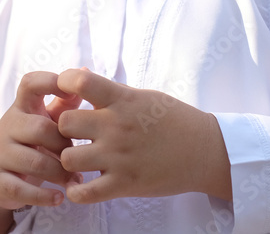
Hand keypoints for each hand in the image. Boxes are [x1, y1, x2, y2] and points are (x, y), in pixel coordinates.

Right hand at [0, 71, 83, 211]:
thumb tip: (85, 70)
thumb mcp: (46, 120)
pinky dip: (44, 196)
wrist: (1, 178)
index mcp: (22, 107)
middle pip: (39, 128)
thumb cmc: (33, 143)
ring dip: (60, 174)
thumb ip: (65, 101)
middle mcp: (8, 125)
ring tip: (75, 181)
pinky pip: (21, 188)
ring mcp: (0, 153)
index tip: (71, 91)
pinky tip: (60, 197)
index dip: (49, 81)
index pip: (30, 83)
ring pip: (34, 161)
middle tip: (78, 156)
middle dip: (64, 144)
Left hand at [55, 68, 231, 203]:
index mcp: (123, 100)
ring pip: (68, 158)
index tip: (64, 93)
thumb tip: (79, 75)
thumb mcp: (143, 96)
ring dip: (68, 160)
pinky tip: (80, 185)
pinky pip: (85, 193)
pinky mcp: (124, 184)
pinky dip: (76, 192)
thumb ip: (110, 92)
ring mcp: (119, 157)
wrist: (205, 151)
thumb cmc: (174, 120)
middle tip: (69, 135)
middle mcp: (117, 126)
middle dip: (63, 129)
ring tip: (76, 161)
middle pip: (65, 123)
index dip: (63, 84)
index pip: (79, 81)